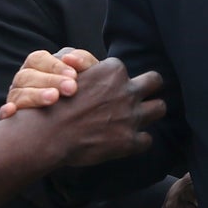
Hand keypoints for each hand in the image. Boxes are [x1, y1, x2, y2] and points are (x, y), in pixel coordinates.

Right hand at [0, 47, 99, 119]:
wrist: (81, 120)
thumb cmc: (82, 91)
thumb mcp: (86, 74)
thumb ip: (82, 61)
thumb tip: (70, 58)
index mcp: (37, 65)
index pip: (39, 59)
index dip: (55, 66)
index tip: (74, 75)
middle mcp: (24, 79)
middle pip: (27, 75)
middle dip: (50, 81)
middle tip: (71, 89)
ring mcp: (16, 97)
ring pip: (18, 93)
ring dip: (35, 95)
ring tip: (53, 99)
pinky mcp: (12, 118)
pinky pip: (3, 113)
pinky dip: (6, 112)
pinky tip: (12, 111)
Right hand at [41, 57, 163, 166]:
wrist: (48, 134)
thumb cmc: (56, 104)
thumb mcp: (73, 76)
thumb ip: (91, 69)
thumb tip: (99, 66)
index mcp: (113, 71)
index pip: (126, 70)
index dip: (118, 80)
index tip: (110, 89)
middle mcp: (127, 91)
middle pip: (155, 81)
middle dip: (150, 87)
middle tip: (142, 95)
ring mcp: (131, 116)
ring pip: (159, 107)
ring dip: (150, 111)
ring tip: (139, 117)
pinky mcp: (130, 141)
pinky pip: (147, 139)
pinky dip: (137, 140)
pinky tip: (126, 141)